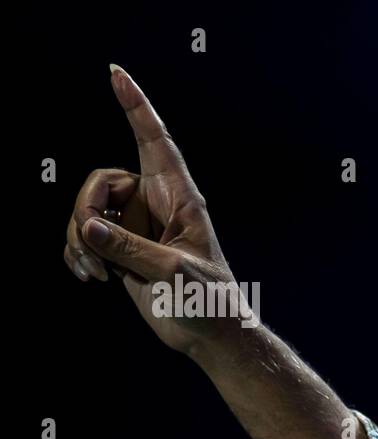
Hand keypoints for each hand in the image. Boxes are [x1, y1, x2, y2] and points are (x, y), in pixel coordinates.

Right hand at [63, 65, 249, 357]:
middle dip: (84, 210)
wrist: (209, 335)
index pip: (154, 141)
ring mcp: (137, 228)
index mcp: (180, 198)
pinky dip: (77, 255)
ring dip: (78, 241)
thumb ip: (129, 248)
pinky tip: (91, 278)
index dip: (136, 107)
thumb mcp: (172, 272)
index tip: (116, 73)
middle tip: (94, 248)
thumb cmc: (207, 301)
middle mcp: (156, 206)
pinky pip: (82, 237)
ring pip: (85, 211)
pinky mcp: (123, 251)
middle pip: (101, 180)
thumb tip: (87, 227)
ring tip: (97, 274)